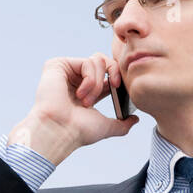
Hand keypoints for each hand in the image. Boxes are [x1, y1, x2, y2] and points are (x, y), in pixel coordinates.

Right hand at [13, 54, 139, 165]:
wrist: (60, 131)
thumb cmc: (77, 131)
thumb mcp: (105, 127)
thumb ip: (121, 124)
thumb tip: (135, 120)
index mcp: (86, 91)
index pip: (106, 75)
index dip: (115, 78)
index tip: (117, 88)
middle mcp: (75, 80)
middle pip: (103, 61)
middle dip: (112, 73)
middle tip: (112, 87)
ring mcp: (66, 72)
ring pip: (97, 60)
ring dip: (96, 83)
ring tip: (86, 101)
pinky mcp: (58, 65)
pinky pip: (87, 62)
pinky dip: (89, 79)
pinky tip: (80, 94)